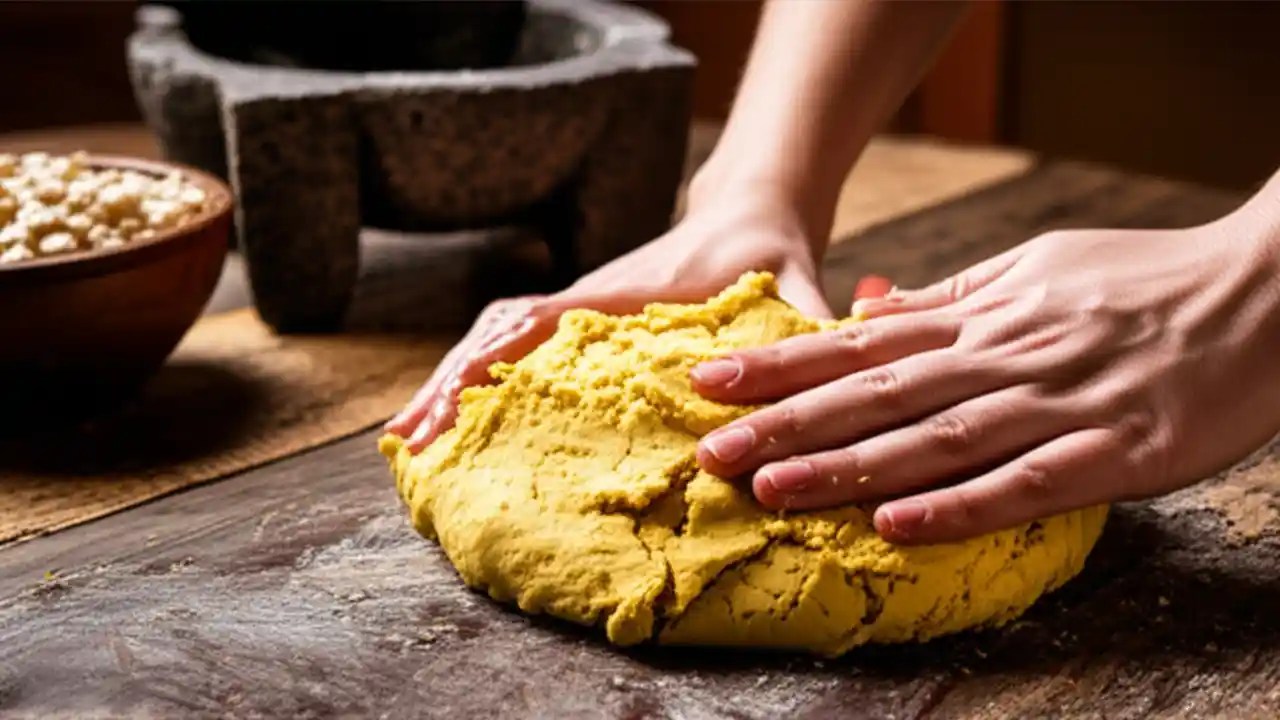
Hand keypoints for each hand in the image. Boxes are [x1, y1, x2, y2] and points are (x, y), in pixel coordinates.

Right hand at [385, 185, 830, 451]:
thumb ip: (808, 330)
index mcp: (624, 295)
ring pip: (494, 337)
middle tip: (404, 445)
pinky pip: (513, 344)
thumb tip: (815, 388)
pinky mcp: (583, 320)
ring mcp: (580, 307)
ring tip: (411, 440)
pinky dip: (478, 375)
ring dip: (451, 383)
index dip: (489, 362)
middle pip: (495, 333)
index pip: (538, 321)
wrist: (753, 209)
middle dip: (446, 386)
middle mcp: (589, 298)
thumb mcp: (796, 287)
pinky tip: (460, 415)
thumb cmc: (771, 250)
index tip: (447, 404)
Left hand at [691, 214, 1279, 544]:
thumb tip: (869, 304)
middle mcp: (1004, 356)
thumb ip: (949, 296)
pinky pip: (1026, 484)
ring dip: (848, 466)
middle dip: (788, 421)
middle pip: (877, 392)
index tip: (711, 380)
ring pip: (934, 438)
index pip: (861, 342)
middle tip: (712, 447)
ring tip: (773, 488)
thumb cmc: (1139, 280)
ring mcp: (1058, 404)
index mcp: (983, 315)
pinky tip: (896, 525)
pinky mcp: (1116, 451)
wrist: (1263, 290)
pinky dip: (960, 505)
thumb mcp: (1034, 268)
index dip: (782, 363)